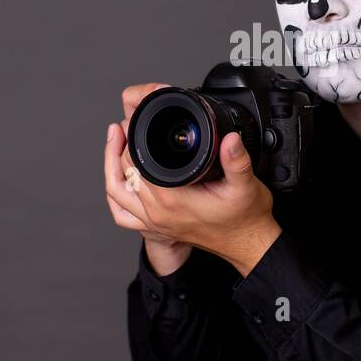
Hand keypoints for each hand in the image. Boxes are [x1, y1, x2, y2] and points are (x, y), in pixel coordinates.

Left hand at [104, 84, 280, 276]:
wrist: (247, 244)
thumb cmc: (245, 219)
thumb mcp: (246, 185)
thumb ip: (237, 160)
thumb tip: (231, 138)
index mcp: (173, 200)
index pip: (138, 162)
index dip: (134, 135)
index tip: (138, 117)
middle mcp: (157, 213)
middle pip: (124, 172)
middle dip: (122, 144)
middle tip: (129, 122)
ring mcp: (154, 222)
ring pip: (117, 191)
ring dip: (112, 165)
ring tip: (116, 141)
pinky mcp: (156, 227)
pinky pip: (123, 212)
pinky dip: (117, 193)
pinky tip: (122, 177)